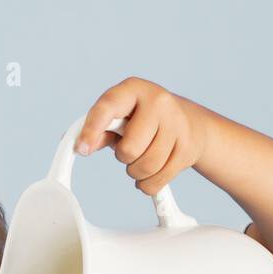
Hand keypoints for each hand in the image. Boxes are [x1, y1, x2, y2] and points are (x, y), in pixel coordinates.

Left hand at [75, 76, 207, 195]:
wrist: (190, 123)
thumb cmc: (144, 120)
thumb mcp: (121, 116)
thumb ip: (100, 129)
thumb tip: (82, 146)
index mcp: (133, 89)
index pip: (108, 107)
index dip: (92, 130)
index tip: (82, 150)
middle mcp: (158, 101)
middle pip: (129, 149)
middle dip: (123, 156)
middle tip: (128, 150)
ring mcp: (176, 123)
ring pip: (145, 167)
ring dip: (136, 172)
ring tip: (140, 160)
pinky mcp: (187, 147)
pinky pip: (158, 180)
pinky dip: (148, 184)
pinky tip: (152, 171)